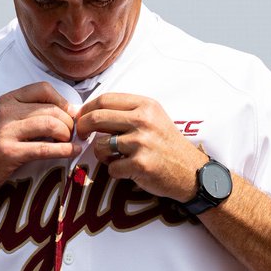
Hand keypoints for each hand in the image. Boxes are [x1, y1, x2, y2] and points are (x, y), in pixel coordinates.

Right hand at [0, 82, 79, 206]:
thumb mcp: (3, 119)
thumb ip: (28, 112)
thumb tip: (67, 111)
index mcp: (6, 100)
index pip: (42, 89)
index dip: (63, 101)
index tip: (71, 113)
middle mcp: (6, 112)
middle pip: (51, 109)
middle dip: (68, 121)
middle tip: (73, 132)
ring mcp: (6, 132)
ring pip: (50, 125)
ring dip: (66, 134)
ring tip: (69, 141)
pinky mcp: (9, 153)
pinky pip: (44, 149)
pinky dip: (64, 150)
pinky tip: (73, 152)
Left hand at [75, 92, 206, 202]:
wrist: (190, 171)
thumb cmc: (166, 144)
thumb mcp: (152, 118)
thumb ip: (126, 112)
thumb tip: (89, 112)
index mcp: (145, 105)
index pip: (105, 99)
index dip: (87, 109)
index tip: (81, 117)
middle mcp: (143, 121)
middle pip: (96, 118)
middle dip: (82, 127)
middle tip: (80, 135)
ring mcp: (142, 142)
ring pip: (100, 145)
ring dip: (101, 154)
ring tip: (113, 157)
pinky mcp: (140, 164)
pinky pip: (111, 168)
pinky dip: (115, 171)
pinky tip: (128, 169)